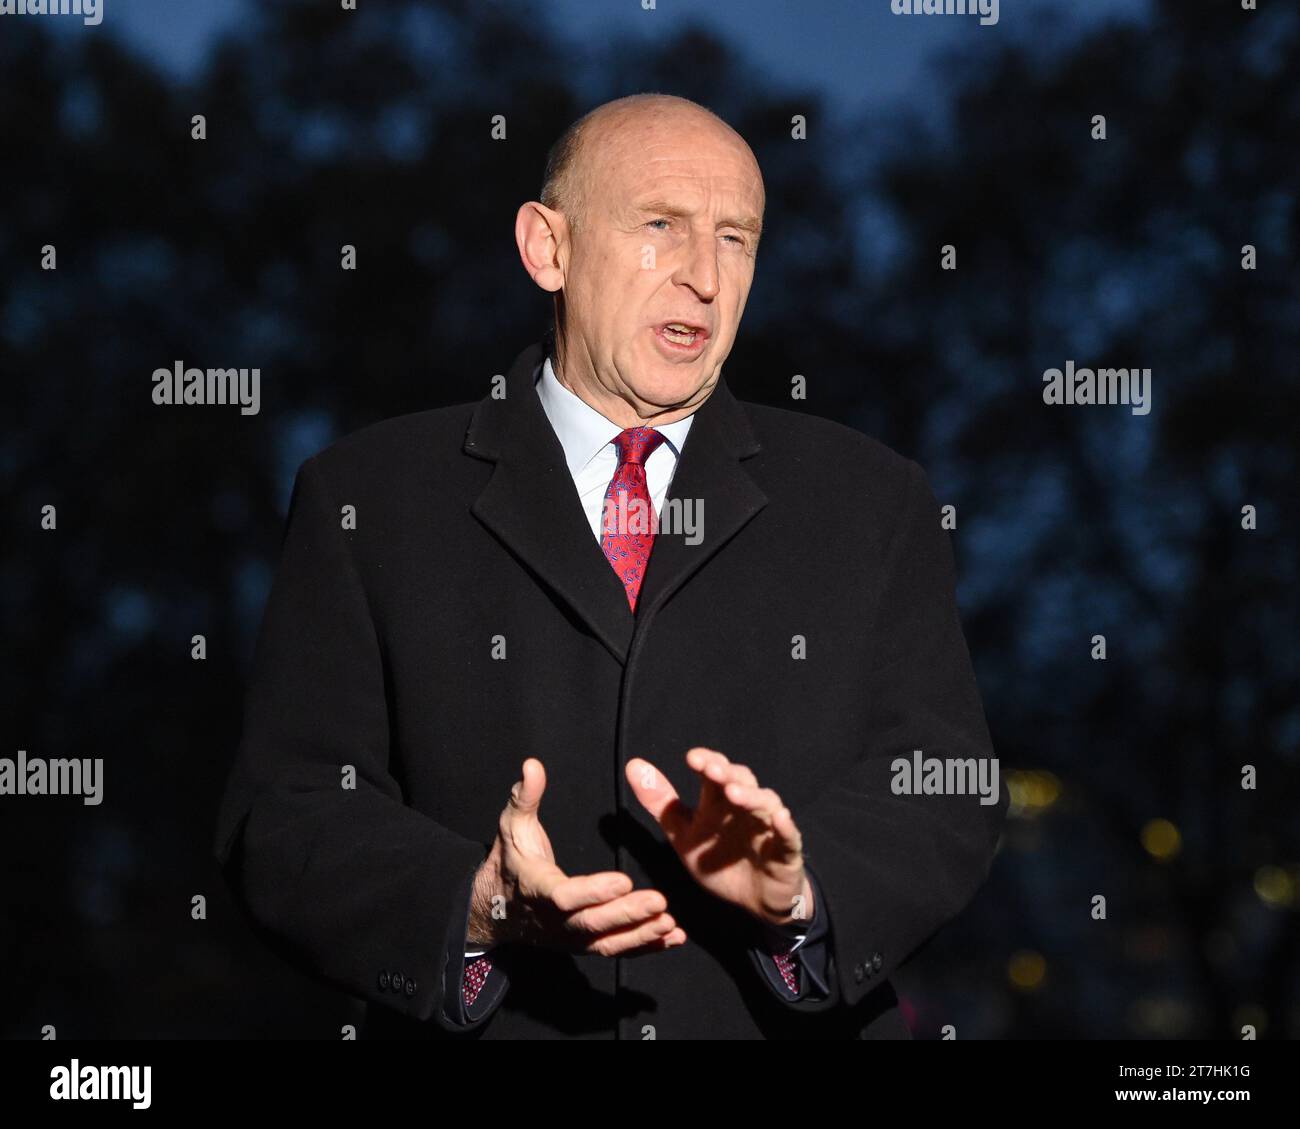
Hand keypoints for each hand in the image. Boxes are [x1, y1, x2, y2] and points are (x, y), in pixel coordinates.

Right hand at [468, 758, 686, 955]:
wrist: (496, 909)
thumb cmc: (510, 860)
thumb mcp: (512, 826)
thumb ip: (525, 797)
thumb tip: (532, 764)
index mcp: (538, 890)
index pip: (566, 896)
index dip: (594, 891)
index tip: (623, 880)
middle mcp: (555, 921)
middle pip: (593, 923)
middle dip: (627, 914)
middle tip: (660, 901)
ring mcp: (571, 937)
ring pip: (608, 942)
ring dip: (641, 935)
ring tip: (670, 924)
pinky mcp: (585, 945)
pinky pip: (616, 949)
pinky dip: (645, 946)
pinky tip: (673, 937)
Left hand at [626, 748, 812, 929]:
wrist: (754, 902)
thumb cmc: (719, 860)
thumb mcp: (684, 835)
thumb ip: (661, 804)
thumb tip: (633, 765)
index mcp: (722, 801)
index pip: (717, 772)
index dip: (708, 762)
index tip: (692, 758)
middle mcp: (747, 808)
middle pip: (742, 781)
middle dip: (727, 775)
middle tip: (712, 770)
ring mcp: (768, 828)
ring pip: (765, 804)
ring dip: (751, 797)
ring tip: (734, 793)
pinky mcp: (787, 852)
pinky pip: (789, 837)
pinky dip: (785, 827)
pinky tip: (780, 818)